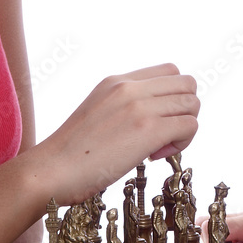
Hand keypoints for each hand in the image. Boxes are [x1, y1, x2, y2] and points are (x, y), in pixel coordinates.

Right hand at [34, 63, 198, 204]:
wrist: (50, 171)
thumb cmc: (71, 152)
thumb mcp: (98, 111)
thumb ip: (123, 105)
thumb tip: (153, 117)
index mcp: (117, 81)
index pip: (170, 71)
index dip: (172, 96)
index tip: (157, 120)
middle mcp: (130, 87)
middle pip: (188, 84)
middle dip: (184, 110)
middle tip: (164, 135)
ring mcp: (140, 107)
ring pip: (192, 103)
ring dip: (184, 128)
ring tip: (158, 148)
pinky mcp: (148, 130)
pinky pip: (190, 125)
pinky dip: (182, 143)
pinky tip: (154, 156)